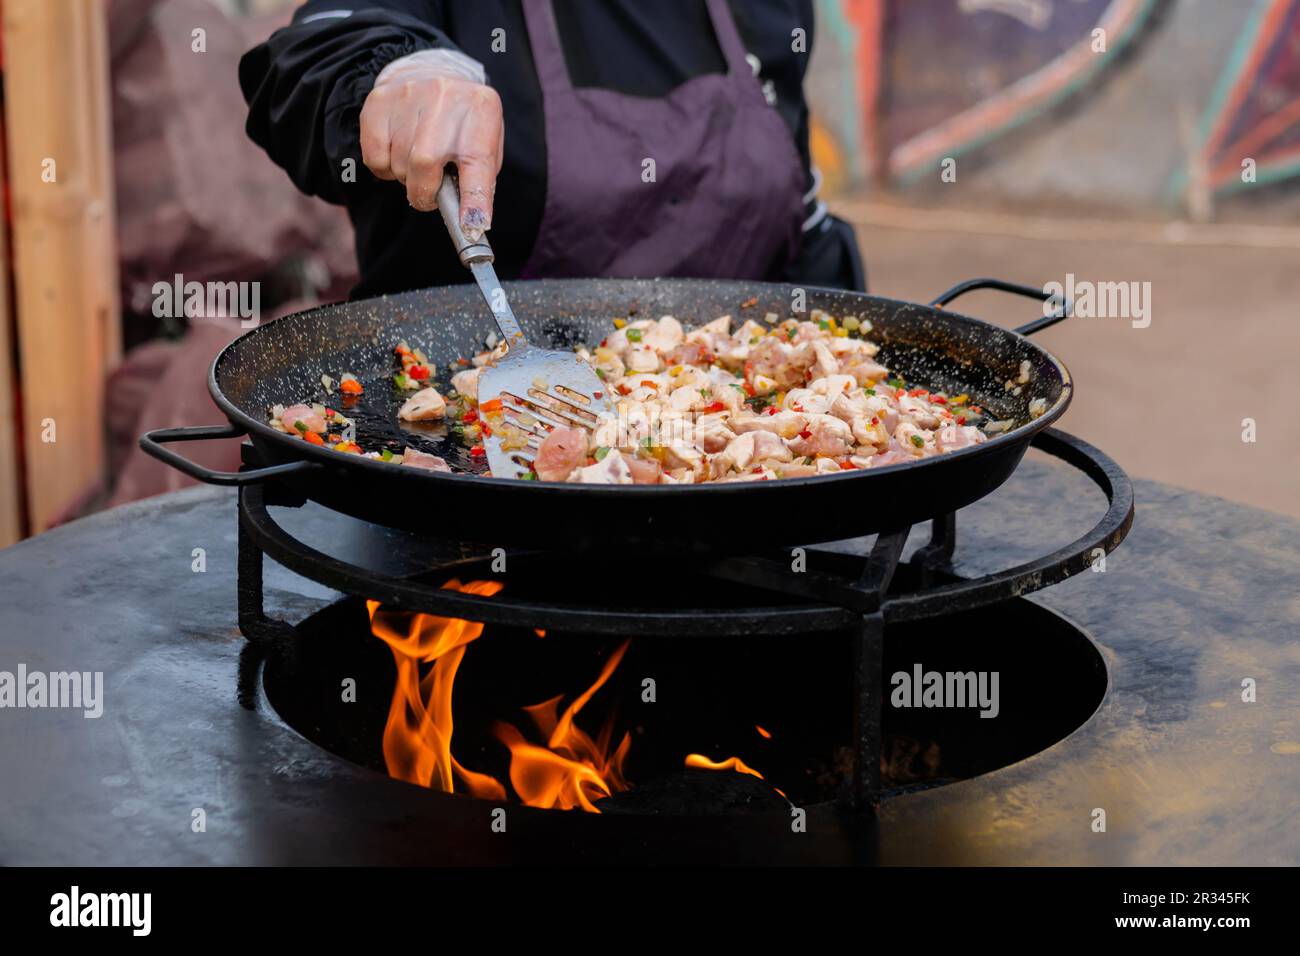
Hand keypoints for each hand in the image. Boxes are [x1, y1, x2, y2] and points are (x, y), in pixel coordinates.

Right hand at [360, 50, 503, 239]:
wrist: (430, 72)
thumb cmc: (462, 124)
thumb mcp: (484, 144)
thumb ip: (479, 181)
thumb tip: (471, 222)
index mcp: (481, 110)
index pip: (478, 163)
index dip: (474, 200)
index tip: (472, 226)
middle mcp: (445, 98)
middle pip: (425, 163)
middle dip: (425, 193)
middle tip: (428, 196)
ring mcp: (409, 95)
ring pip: (397, 164)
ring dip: (406, 178)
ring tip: (416, 163)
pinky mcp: (379, 101)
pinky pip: (375, 157)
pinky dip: (384, 167)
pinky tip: (397, 152)